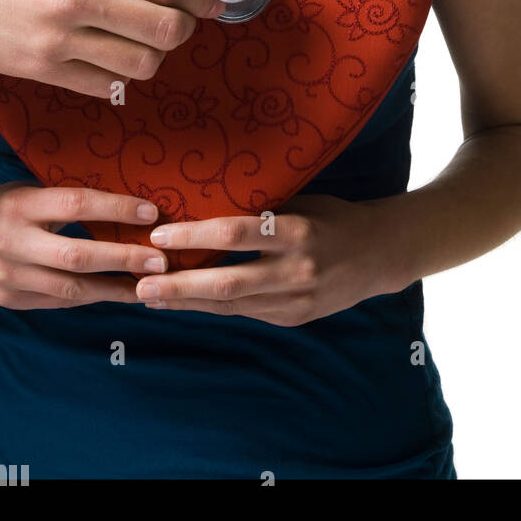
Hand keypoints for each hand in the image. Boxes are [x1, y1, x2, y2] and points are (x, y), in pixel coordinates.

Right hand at [0, 0, 224, 97]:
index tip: (210, 1)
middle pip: (164, 30)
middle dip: (186, 28)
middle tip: (183, 22)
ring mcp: (57, 39)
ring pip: (141, 64)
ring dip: (155, 54)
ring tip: (143, 38)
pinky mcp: (42, 70)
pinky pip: (107, 85)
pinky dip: (120, 73)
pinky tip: (112, 53)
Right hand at [0, 182, 170, 309]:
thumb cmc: (5, 205)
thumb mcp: (30, 189)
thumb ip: (67, 199)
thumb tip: (129, 205)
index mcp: (19, 205)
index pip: (75, 205)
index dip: (115, 209)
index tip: (151, 214)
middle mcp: (10, 243)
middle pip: (76, 255)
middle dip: (123, 258)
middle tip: (161, 260)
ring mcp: (7, 277)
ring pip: (70, 289)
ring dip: (115, 289)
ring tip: (150, 285)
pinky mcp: (9, 301)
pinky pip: (59, 302)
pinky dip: (92, 298)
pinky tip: (119, 293)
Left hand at [134, 194, 405, 325]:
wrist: (380, 254)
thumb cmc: (334, 217)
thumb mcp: (302, 202)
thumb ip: (263, 210)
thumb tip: (204, 203)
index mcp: (297, 232)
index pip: (237, 234)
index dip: (196, 236)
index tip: (159, 235)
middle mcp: (296, 270)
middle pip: (227, 281)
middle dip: (179, 286)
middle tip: (140, 284)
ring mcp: (296, 300)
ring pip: (231, 305)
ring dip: (187, 303)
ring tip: (148, 297)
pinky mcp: (294, 319)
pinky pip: (245, 313)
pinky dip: (213, 308)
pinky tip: (184, 304)